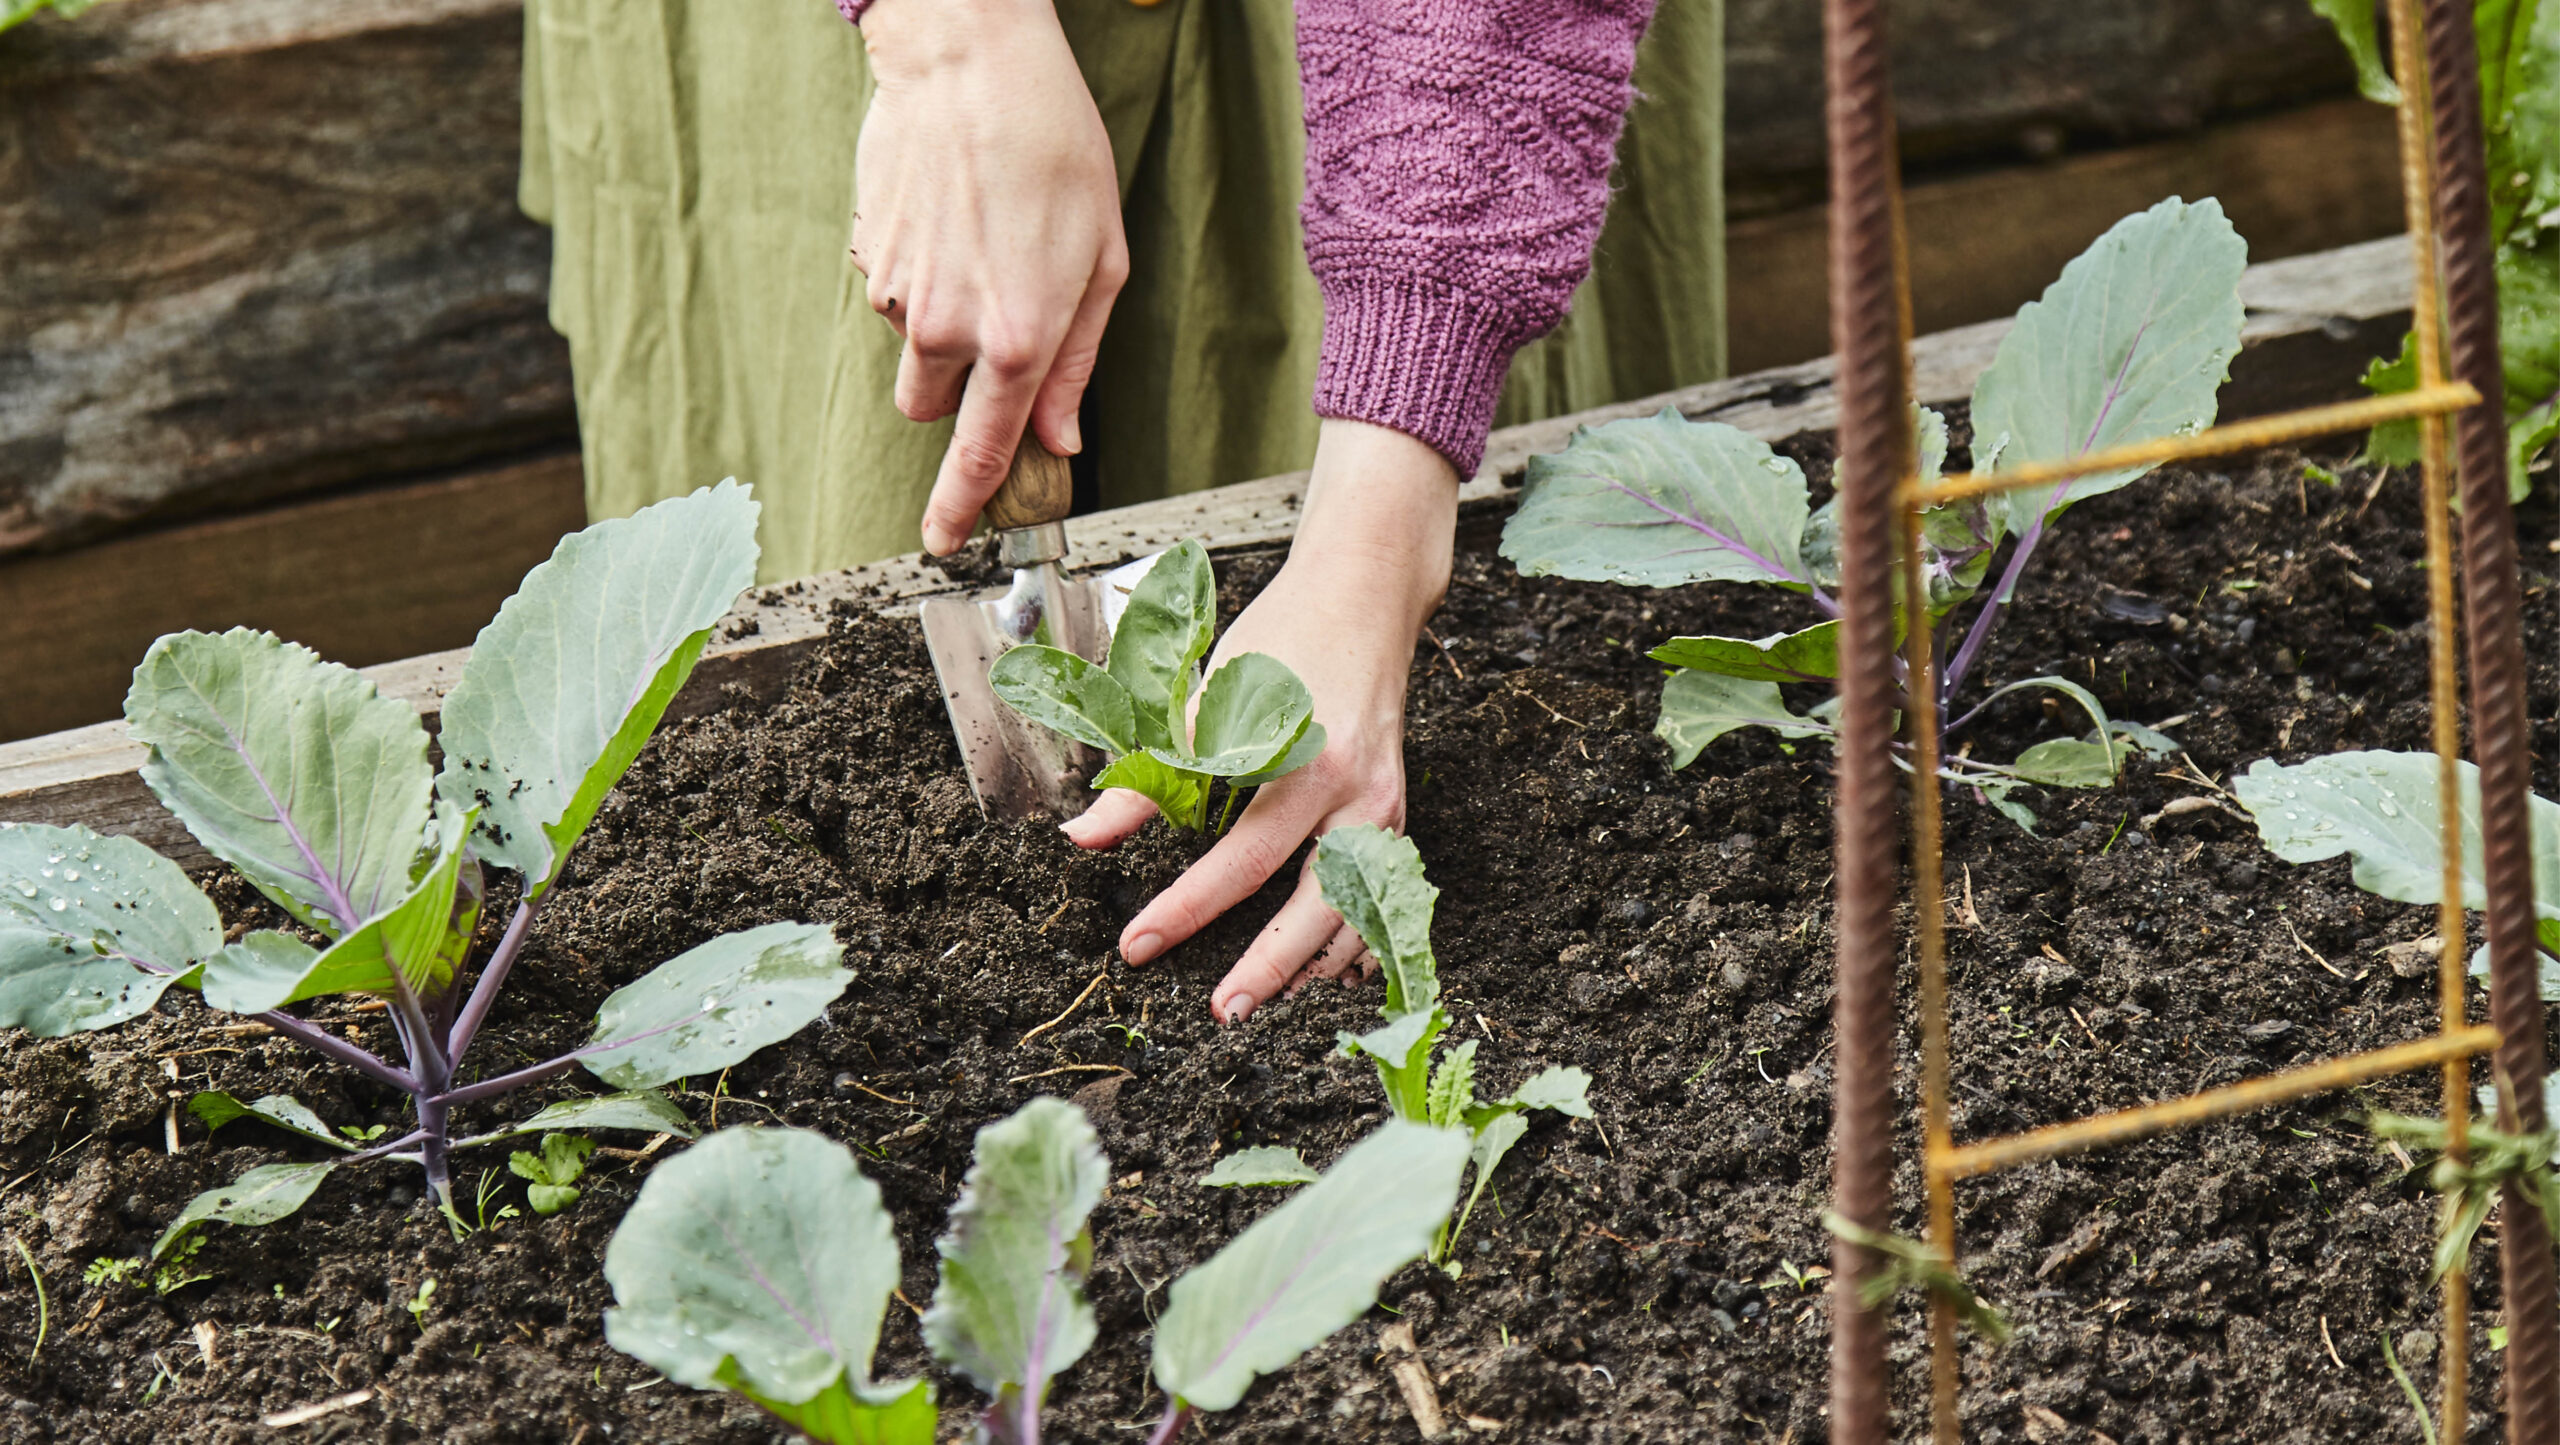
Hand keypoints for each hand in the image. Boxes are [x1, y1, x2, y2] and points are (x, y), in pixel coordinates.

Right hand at [851, 0, 1126, 554]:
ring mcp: (899, 294)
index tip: (947, 543)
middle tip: (991, 324)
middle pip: (931, 412)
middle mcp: (950, 329)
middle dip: (955, 391)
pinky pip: (894, 295)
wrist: (968, 62)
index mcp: (1020, 339)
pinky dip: (919, 274)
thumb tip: (1060, 438)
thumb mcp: (1103, 259)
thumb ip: (1079, 362)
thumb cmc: (1055, 148)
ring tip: (979, 245)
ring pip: (912, 350)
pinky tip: (950, 218)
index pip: (983, 454)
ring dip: (939, 326)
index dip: (963, 509)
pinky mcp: (869, 258)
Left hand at [1062, 421, 1459, 1021]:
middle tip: (1220, 1012)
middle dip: (1266, 966)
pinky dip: (1354, 941)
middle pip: (1315, 906)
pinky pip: (1384, 895)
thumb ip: (1150, 775)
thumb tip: (1084, 836)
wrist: (1363, 597)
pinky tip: (1319, 973)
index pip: (1238, 859)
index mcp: (1303, 760)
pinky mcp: (1397, 811)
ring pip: (1359, 912)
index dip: (1184, 910)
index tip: (1137, 947)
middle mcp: (1355, 792)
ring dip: (1313, 966)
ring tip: (1265, 1004)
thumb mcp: (1203, 697)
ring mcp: (1386, 806)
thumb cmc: (1280, 640)